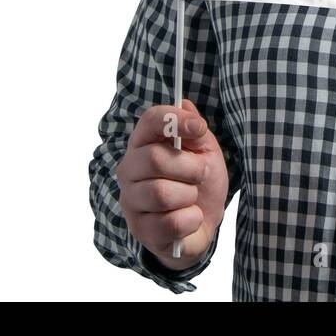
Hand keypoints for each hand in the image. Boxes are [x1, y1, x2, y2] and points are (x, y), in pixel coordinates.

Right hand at [115, 98, 228, 270]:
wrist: (203, 223)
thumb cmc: (199, 183)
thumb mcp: (205, 151)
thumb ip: (195, 129)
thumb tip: (184, 105)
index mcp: (144, 144)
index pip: (150, 120)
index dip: (175, 119)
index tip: (199, 127)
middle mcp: (129, 170)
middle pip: (155, 159)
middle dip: (191, 168)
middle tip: (200, 174)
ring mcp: (131, 201)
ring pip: (161, 193)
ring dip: (190, 195)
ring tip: (191, 197)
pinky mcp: (140, 230)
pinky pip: (171, 222)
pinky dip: (191, 219)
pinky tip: (189, 217)